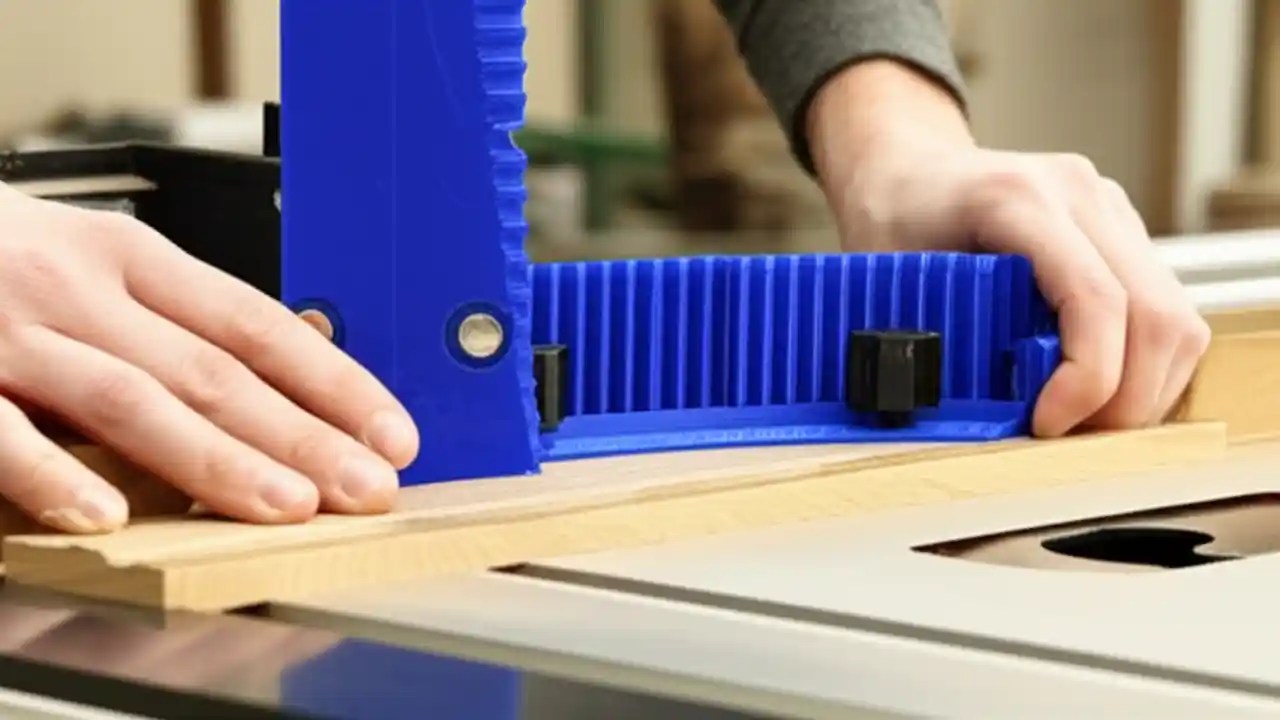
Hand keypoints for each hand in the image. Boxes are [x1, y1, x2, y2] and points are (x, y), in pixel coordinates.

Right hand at [0, 185, 418, 532]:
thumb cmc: (2, 256)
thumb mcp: (101, 266)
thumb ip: (177, 321)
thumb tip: (292, 379)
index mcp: (133, 259)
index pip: (259, 325)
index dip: (333, 381)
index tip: (390, 431)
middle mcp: (81, 288)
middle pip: (213, 370)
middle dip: (301, 435)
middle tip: (365, 488)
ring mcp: (11, 332)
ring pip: (129, 400)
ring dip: (214, 458)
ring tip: (284, 505)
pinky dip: (50, 472)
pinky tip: (107, 514)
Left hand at [806, 61, 1210, 436]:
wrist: (908, 164)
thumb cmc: (891, 216)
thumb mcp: (883, 281)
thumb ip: (917, 343)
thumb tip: (950, 424)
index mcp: (1019, 200)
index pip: (1096, 299)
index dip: (1089, 379)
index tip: (1047, 425)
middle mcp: (1080, 196)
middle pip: (1156, 315)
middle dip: (1125, 400)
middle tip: (1072, 440)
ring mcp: (1111, 211)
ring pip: (1177, 317)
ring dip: (1144, 389)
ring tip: (1084, 424)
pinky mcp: (1123, 233)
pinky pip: (1165, 309)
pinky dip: (1144, 366)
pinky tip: (1096, 393)